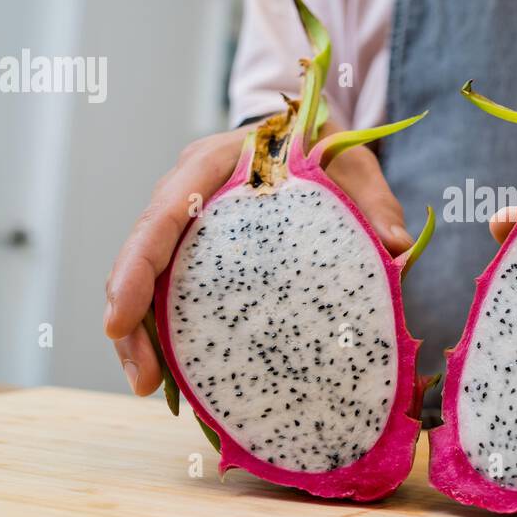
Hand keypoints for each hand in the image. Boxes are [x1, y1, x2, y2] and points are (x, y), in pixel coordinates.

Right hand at [104, 120, 412, 394]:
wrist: (307, 129)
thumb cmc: (324, 143)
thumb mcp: (350, 161)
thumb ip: (372, 201)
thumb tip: (397, 248)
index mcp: (212, 163)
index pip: (162, 214)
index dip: (135, 268)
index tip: (119, 320)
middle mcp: (183, 190)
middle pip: (138, 255)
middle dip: (129, 320)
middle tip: (142, 381)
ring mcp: (184, 221)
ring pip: (145, 277)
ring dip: (140, 332)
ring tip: (150, 387)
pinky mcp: (192, 247)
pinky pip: (167, 287)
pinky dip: (163, 327)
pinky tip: (174, 372)